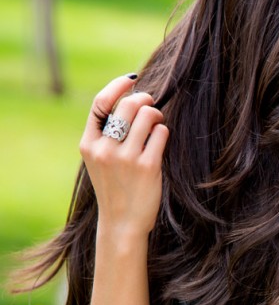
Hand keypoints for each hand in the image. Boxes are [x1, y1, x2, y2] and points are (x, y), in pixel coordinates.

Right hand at [79, 74, 169, 238]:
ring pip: (147, 115)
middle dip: (144, 100)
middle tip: (151, 108)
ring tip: (157, 125)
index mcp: (88, 144)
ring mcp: (125, 158)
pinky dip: (163, 132)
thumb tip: (130, 97)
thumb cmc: (115, 187)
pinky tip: (160, 142)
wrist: (121, 223)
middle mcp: (105, 149)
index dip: (117, 86)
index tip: (132, 80)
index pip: (100, 103)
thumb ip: (106, 134)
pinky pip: (161, 133)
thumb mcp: (99, 160)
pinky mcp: (147, 167)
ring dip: (157, 115)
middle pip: (128, 104)